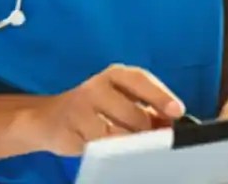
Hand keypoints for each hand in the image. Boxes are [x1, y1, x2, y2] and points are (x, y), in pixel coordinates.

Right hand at [22, 64, 184, 155]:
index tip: (178, 112)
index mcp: (115, 75)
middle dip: (146, 133)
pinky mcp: (70, 130)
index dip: (160, 96)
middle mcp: (97, 86)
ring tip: (125, 145)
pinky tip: (104, 148)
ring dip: (127, 145)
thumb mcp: (123, 102)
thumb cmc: (95, 110)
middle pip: (134, 114)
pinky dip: (107, 151)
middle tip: (151, 142)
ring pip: (118, 134)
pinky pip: (99, 147)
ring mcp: (81, 108)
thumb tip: (174, 123)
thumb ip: (150, 110)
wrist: (50, 118)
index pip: (141, 80)